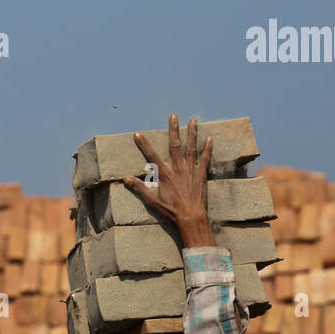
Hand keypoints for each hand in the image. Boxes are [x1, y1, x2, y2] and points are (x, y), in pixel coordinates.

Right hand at [122, 114, 215, 246]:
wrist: (190, 217)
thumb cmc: (170, 210)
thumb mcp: (151, 200)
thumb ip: (139, 187)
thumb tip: (125, 179)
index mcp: (164, 174)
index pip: (151, 155)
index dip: (144, 144)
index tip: (138, 134)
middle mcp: (177, 168)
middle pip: (174, 145)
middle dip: (173, 129)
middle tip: (173, 116)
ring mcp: (190, 170)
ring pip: (191, 148)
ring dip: (191, 133)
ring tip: (192, 120)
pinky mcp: (201, 175)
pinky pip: (205, 159)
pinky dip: (207, 149)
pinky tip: (209, 138)